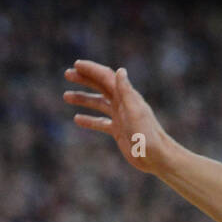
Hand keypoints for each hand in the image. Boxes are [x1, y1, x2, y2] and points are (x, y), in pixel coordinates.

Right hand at [63, 60, 175, 174]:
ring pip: (98, 103)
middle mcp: (123, 104)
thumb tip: (120, 70)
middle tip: (67, 74)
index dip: (92, 69)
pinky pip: (101, 122)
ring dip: (83, 98)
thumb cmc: (147, 135)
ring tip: (66, 96)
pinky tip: (77, 119)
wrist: (156, 157)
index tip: (76, 65)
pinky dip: (89, 119)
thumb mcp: (135, 112)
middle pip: (101, 86)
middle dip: (84, 79)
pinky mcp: (118, 130)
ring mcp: (120, 117)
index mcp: (126, 96)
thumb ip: (127, 92)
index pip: (106, 77)